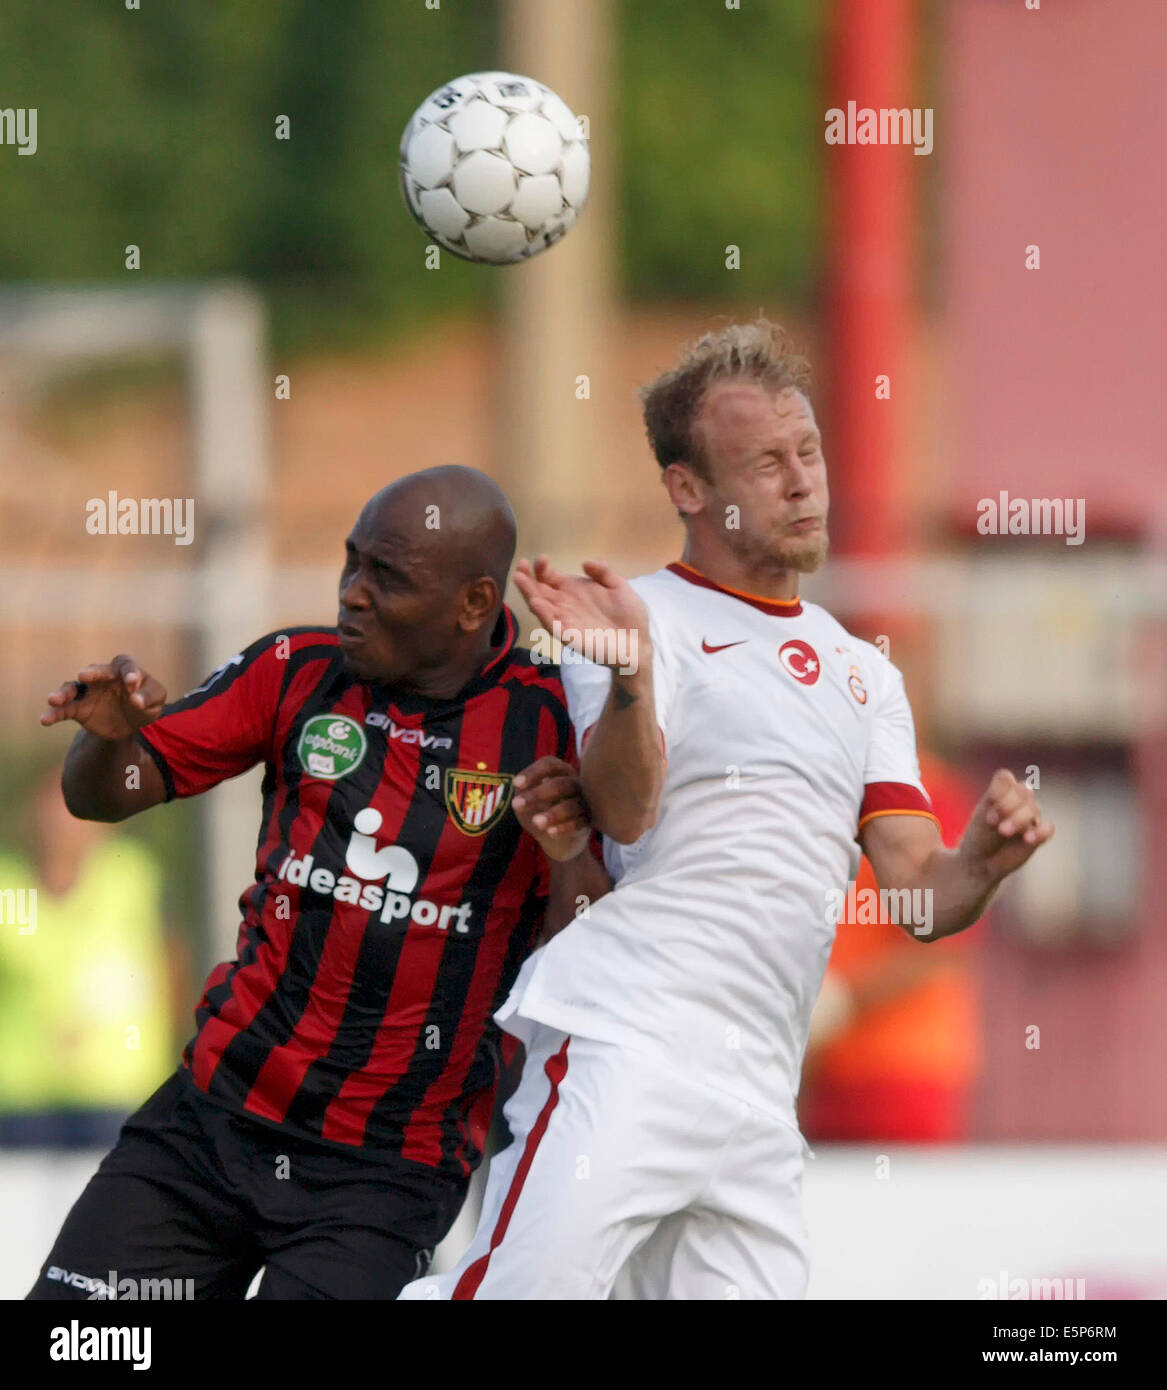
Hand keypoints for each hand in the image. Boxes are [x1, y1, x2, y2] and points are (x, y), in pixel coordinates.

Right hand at [40, 654, 166, 739]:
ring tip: (53, 700)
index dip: (129, 672)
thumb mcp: (156, 701)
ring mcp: (88, 692)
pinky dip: (54, 714)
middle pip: (95, 671)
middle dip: (91, 673)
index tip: (132, 684)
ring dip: (62, 693)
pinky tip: (45, 720)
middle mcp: (103, 677)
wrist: (129, 724)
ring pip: (72, 688)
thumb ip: (150, 697)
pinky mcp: (78, 708)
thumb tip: (136, 700)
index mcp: (125, 671)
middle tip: (83, 676)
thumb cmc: (144, 704)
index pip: (125, 664)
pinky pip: (64, 709)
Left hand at [512, 755, 590, 861]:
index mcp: (560, 772)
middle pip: (560, 784)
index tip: (516, 784)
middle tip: (516, 805)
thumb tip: (521, 787)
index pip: (549, 764)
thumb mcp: (526, 800)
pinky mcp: (587, 822)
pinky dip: (564, 828)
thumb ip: (522, 791)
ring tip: (536, 822)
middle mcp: (575, 783)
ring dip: (553, 814)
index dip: (533, 773)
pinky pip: (578, 823)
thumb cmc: (539, 812)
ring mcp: (583, 802)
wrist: (558, 841)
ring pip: (571, 806)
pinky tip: (550, 833)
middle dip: (538, 794)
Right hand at [514, 555, 650, 670]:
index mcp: (573, 591)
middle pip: (539, 591)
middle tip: (520, 566)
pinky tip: (536, 603)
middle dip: (527, 579)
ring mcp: (566, 622)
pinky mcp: (571, 637)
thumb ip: (603, 572)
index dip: (542, 569)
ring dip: (530, 594)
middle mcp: (565, 606)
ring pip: (541, 607)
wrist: (639, 642)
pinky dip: (544, 615)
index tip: (542, 559)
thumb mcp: (618, 586)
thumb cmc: (628, 615)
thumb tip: (585, 562)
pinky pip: (554, 626)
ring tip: (520, 579)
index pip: (549, 578)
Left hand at [959, 769, 1053, 882]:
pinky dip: (1040, 831)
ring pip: (1034, 808)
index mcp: (1000, 792)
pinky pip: (1048, 828)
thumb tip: (1009, 778)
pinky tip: (1028, 839)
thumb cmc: (978, 837)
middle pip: (1023, 790)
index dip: (999, 791)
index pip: (1006, 778)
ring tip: (1004, 832)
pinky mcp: (1038, 834)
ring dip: (1019, 819)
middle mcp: (1018, 801)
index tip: (988, 808)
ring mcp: (1030, 817)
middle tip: (992, 822)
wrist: (980, 864)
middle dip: (1008, 805)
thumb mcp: (979, 817)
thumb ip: (994, 797)